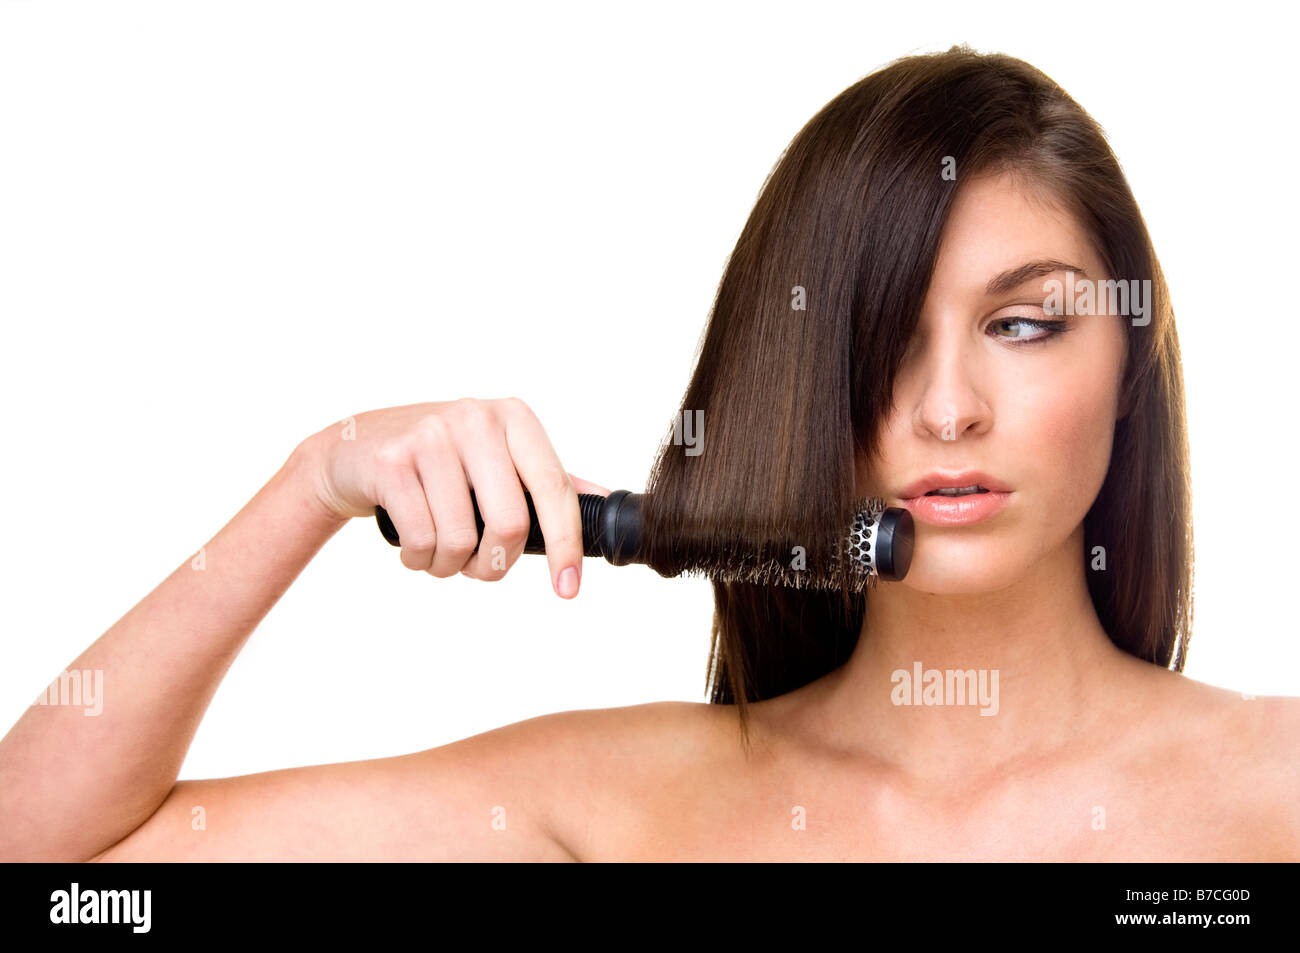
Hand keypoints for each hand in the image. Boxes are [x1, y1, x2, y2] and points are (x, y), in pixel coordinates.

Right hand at [297, 399, 608, 597]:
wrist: (354, 448)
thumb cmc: (438, 461)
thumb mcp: (495, 456)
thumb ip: (545, 478)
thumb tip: (604, 500)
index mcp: (514, 418)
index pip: (555, 489)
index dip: (566, 545)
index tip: (567, 589)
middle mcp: (476, 418)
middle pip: (510, 524)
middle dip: (495, 565)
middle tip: (478, 569)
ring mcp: (431, 436)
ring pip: (461, 540)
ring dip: (450, 567)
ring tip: (439, 554)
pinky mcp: (392, 462)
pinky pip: (421, 541)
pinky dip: (419, 561)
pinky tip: (412, 547)